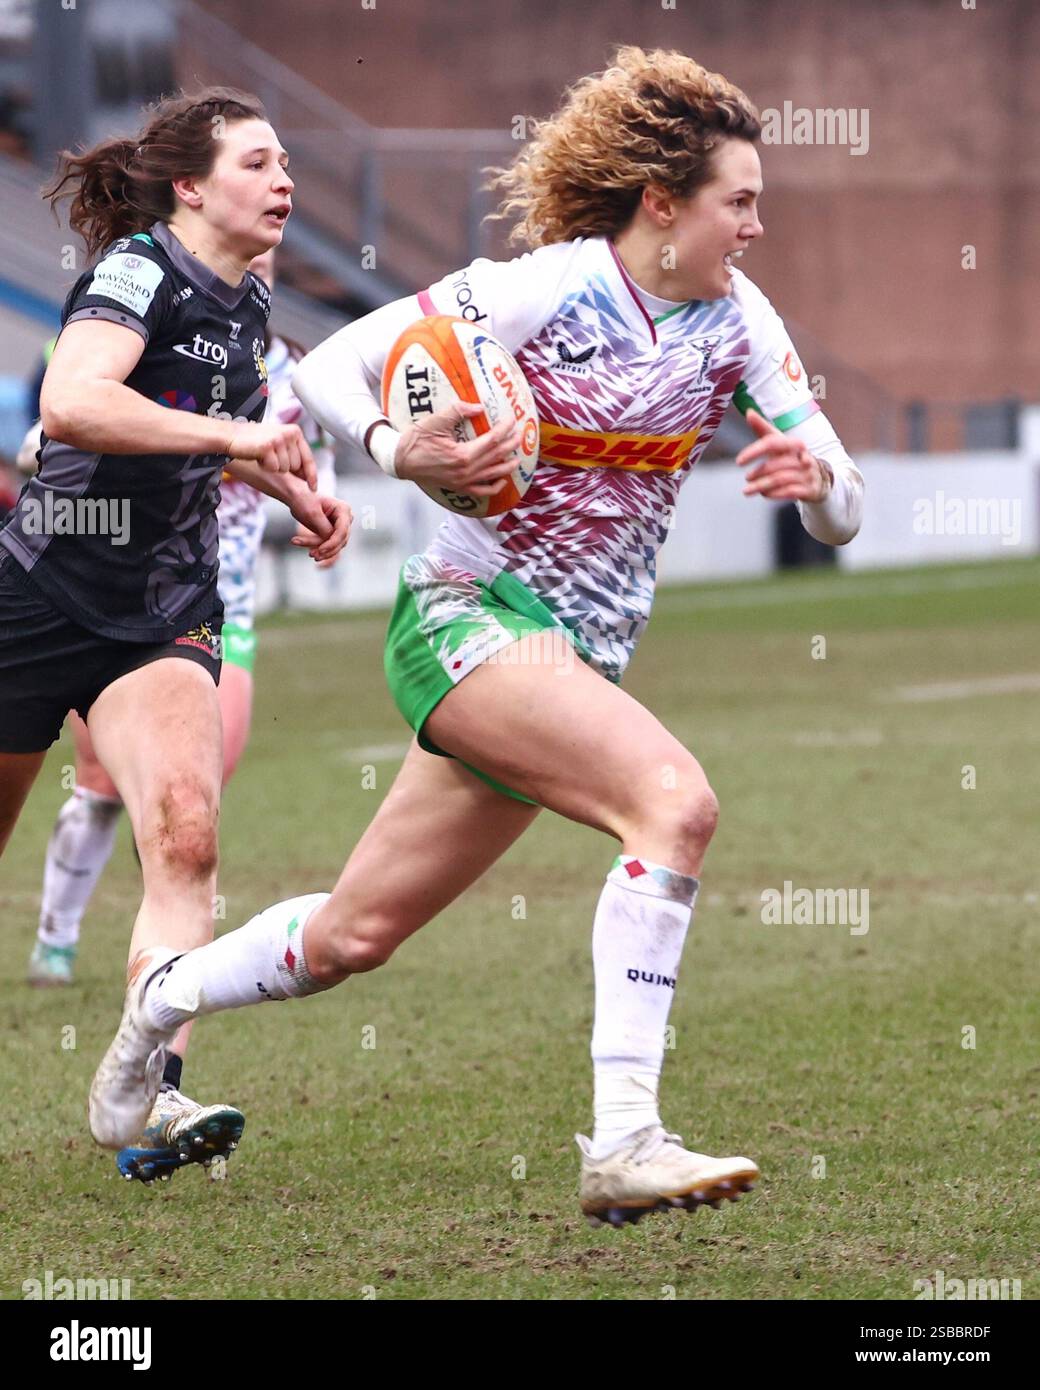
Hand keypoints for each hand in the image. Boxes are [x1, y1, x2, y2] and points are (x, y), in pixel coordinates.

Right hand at [226, 420, 316, 490]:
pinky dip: (265, 467)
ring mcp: (280, 439)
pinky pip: (273, 468)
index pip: (308, 458)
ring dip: (273, 467)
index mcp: (295, 431)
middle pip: (296, 466)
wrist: (231, 436)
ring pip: (285, 469)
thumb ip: (294, 456)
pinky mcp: (269, 446)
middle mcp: (290, 433)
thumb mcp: (279, 446)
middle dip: (284, 468)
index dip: (311, 475)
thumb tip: (307, 477)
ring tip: (263, 456)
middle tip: (269, 458)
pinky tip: (258, 457)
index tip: (313, 488)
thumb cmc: (254, 443)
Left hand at [288, 491, 352, 563]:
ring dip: (320, 550)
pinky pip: (327, 545)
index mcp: (343, 509)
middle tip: (311, 554)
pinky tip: (305, 547)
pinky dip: (316, 547)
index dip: (332, 543)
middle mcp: (345, 518)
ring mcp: (340, 526)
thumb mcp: (313, 514)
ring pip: (334, 545)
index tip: (320, 550)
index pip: (342, 531)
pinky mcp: (332, 533)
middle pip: (340, 540)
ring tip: (308, 553)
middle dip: (326, 549)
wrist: (296, 498)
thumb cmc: (303, 501)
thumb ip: (324, 529)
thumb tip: (330, 542)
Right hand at [393, 401, 521, 497]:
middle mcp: (466, 472)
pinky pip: (482, 491)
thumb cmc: (416, 440)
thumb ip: (457, 411)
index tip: (512, 419)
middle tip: (520, 433)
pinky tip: (502, 480)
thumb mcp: (435, 421)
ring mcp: (463, 482)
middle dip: (511, 444)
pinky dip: (495, 487)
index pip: (491, 440)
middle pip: (496, 457)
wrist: (400, 461)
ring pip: (493, 475)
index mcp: (462, 455)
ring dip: (508, 465)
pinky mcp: (458, 488)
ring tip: (517, 456)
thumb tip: (478, 407)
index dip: (504, 429)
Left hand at [737, 409, 830, 501]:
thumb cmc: (793, 457)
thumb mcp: (780, 443)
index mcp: (794, 443)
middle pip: (776, 464)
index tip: (739, 461)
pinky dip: (774, 494)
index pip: (772, 442)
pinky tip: (765, 494)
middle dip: (758, 472)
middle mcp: (802, 457)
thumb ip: (763, 429)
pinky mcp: (809, 489)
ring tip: (749, 490)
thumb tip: (749, 412)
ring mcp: (807, 473)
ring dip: (762, 486)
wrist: (818, 477)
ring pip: (781, 479)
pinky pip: (790, 492)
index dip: (754, 451)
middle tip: (747, 478)